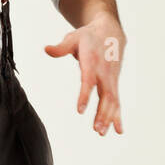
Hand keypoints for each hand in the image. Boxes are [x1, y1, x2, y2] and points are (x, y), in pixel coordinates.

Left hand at [44, 13, 125, 136]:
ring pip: (112, 100)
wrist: (110, 32)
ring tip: (101, 133)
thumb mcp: (73, 38)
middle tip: (96, 129)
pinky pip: (117, 101)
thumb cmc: (88, 37)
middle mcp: (104, 71)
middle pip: (105, 95)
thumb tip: (45, 49)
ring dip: (108, 117)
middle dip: (102, 113)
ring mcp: (111, 78)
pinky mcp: (114, 83)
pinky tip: (118, 130)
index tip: (80, 110)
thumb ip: (60, 47)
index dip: (85, 95)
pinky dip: (118, 115)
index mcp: (92, 60)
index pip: (88, 80)